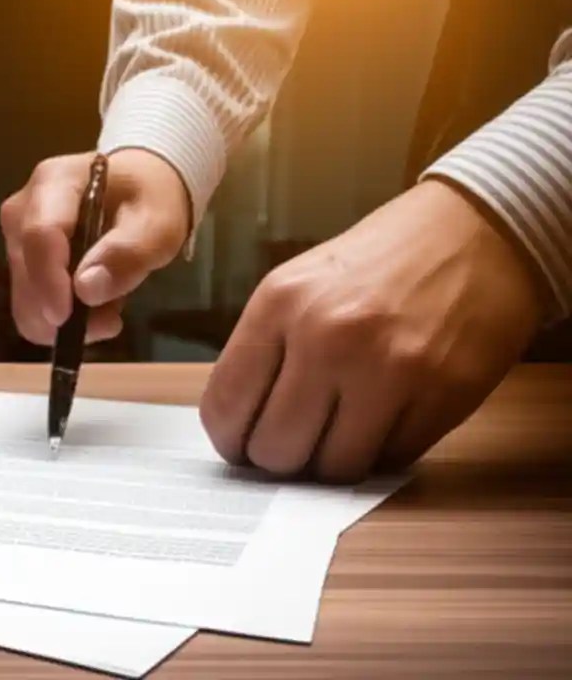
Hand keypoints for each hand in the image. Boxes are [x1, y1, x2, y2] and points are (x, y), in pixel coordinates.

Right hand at [0, 149, 189, 344]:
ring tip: (107, 310)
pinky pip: (29, 303)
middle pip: (25, 271)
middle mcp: (24, 208)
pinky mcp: (21, 261)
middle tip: (110, 321)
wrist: (138, 187)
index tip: (65, 318)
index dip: (48, 280)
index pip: (39, 234)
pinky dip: (57, 319)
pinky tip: (91, 308)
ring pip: (23, 296)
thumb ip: (128, 252)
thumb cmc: (148, 198)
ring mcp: (17, 236)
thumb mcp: (158, 222)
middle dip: (60, 311)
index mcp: (54, 182)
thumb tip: (86, 291)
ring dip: (63, 319)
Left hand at [200, 180, 544, 482]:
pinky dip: (381, 454)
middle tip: (295, 446)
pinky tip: (384, 422)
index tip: (241, 446)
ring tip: (341, 435)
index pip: (224, 406)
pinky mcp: (442, 395)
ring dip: (333, 465)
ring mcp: (388, 369)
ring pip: (333, 469)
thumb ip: (264, 350)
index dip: (230, 440)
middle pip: (275, 449)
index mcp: (279, 303)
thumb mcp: (299, 285)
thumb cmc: (378, 265)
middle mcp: (327, 336)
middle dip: (281, 460)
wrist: (476, 231)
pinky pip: (390, 460)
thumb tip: (239, 427)